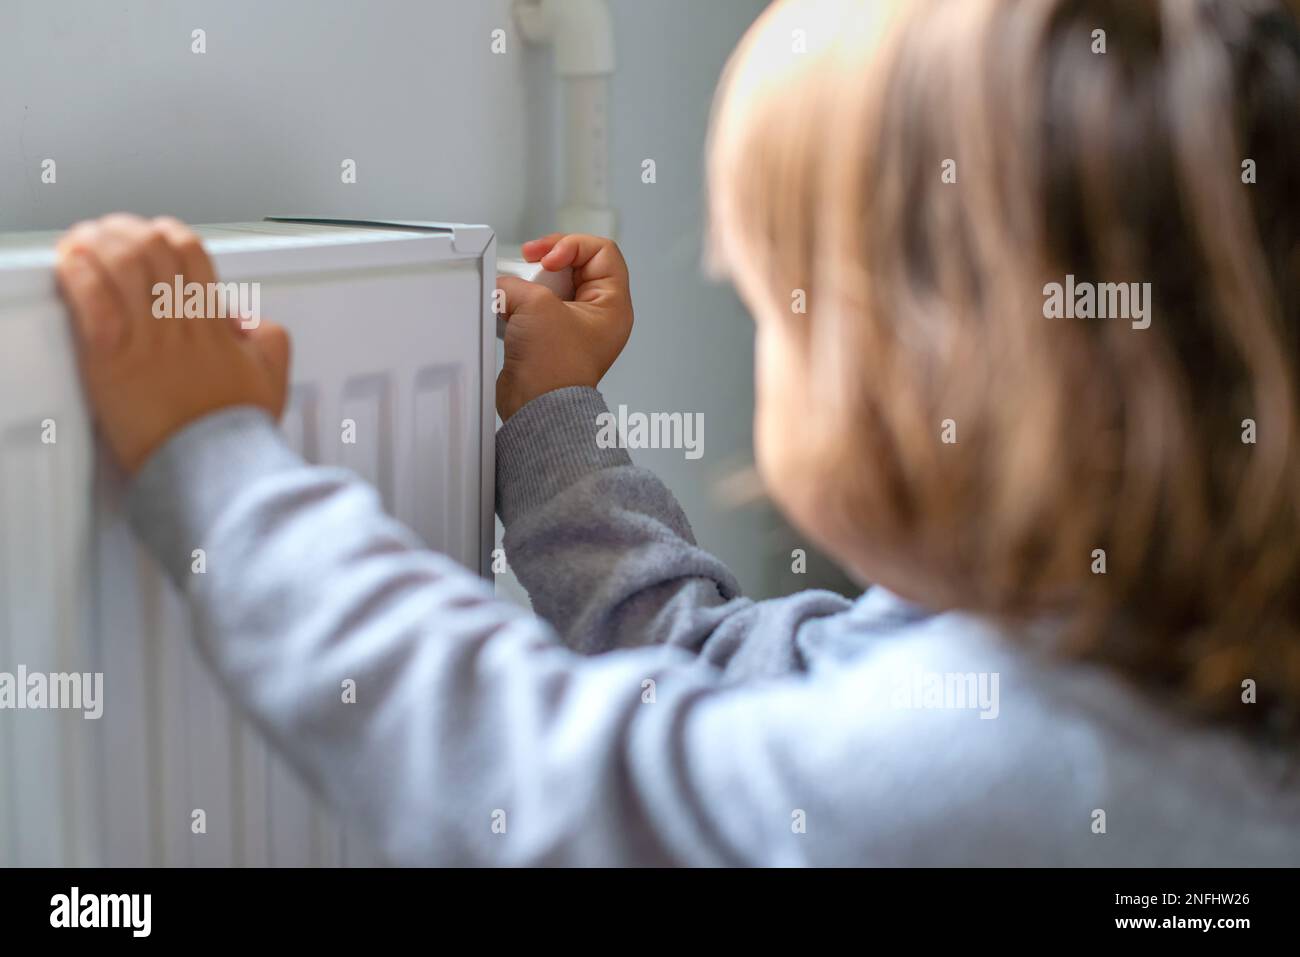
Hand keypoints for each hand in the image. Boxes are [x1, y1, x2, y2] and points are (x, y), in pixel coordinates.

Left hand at [56, 214, 290, 475]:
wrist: (213, 469)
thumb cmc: (236, 431)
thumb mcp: (274, 376)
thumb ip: (268, 336)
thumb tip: (245, 319)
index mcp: (214, 323)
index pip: (191, 252)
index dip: (167, 233)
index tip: (150, 238)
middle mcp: (179, 323)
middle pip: (151, 249)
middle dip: (124, 231)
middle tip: (106, 234)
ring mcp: (146, 341)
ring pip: (121, 265)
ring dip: (97, 244)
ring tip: (80, 241)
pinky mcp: (112, 362)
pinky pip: (93, 302)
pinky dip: (78, 274)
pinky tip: (70, 263)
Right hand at [495, 233, 633, 420]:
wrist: (536, 406)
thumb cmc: (554, 368)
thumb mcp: (536, 306)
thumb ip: (516, 282)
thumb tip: (503, 284)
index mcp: (612, 305)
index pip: (602, 251)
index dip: (571, 245)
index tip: (547, 259)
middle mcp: (596, 315)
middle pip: (575, 264)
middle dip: (546, 261)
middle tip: (528, 266)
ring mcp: (572, 326)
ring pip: (552, 285)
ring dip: (530, 283)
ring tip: (517, 292)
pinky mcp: (549, 337)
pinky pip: (535, 307)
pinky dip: (520, 302)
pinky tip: (508, 308)